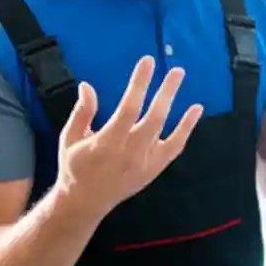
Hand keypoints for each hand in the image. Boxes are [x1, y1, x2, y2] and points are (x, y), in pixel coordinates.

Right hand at [56, 56, 203, 215]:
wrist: (85, 203)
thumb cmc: (75, 167)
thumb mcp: (70, 138)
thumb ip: (82, 112)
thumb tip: (87, 86)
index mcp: (106, 144)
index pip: (128, 108)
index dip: (139, 84)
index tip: (147, 62)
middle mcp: (129, 153)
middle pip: (154, 118)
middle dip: (166, 92)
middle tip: (177, 70)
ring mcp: (145, 163)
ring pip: (166, 130)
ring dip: (175, 103)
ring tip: (179, 77)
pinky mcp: (154, 169)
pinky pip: (175, 147)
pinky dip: (187, 128)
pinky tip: (195, 110)